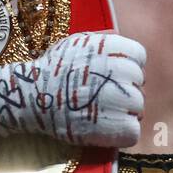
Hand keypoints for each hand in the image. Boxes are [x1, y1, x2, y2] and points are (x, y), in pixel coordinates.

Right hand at [0, 31, 145, 147]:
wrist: (33, 96)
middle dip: (123, 91)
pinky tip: (103, 129)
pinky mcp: (119, 126)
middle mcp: (122, 69)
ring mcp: (121, 98)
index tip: (111, 77)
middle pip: (138, 84)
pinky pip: (133, 131)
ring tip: (99, 114)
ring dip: (122, 112)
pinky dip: (121, 133)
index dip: (126, 69)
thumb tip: (117, 39)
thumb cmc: (53, 69)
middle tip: (100, 98)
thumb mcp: (77, 42)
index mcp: (115, 47)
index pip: (139, 58)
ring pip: (137, 107)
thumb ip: (102, 42)